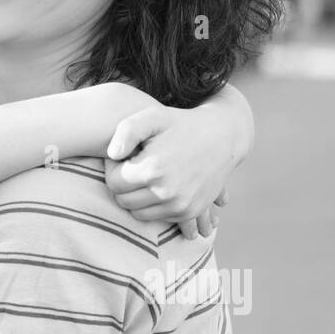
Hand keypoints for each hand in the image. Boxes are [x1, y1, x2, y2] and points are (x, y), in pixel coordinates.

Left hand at [104, 106, 235, 237]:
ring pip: (138, 213)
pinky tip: (159, 185)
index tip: (122, 156)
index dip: (112, 168)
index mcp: (153, 169)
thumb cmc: (181, 123)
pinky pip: (158, 217)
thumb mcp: (152, 116)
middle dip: (122, 184)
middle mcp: (166, 192)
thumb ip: (126, 131)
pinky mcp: (189, 212)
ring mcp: (179, 205)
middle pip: (123, 200)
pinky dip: (154, 205)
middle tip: (132, 166)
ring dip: (136, 197)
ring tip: (145, 175)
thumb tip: (112, 155)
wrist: (222, 137)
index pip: (113, 182)